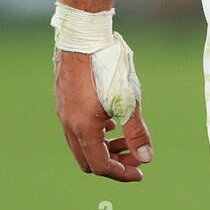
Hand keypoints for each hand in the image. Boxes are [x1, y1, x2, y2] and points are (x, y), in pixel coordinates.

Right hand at [54, 48, 152, 180]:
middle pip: (88, 160)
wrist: (84, 35)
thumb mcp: (129, 100)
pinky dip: (96, 132)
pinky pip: (77, 127)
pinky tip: (111, 121)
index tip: (139, 173)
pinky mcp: (64, 99)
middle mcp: (68, 124)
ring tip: (126, 139)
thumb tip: (146, 158)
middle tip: (135, 158)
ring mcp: (63, 111)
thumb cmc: (108, 66)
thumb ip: (136, 132)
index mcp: (84, 129)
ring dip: (105, 147)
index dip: (121, 173)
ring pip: (82, 143)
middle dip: (113, 163)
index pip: (100, 166)